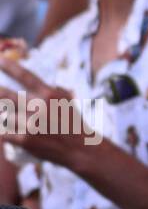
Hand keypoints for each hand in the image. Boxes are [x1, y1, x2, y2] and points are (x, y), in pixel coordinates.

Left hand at [0, 55, 91, 170]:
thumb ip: (51, 90)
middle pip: (6, 95)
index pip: (26, 76)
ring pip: (2, 115)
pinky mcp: (24, 140)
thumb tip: (34, 82)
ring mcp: (30, 124)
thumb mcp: (67, 100)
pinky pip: (4, 132)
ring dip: (1, 114)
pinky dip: (3, 131)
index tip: (0, 60)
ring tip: (5, 113)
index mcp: (49, 94)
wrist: (78, 148)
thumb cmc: (72, 122)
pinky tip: (5, 130)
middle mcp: (38, 107)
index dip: (10, 67)